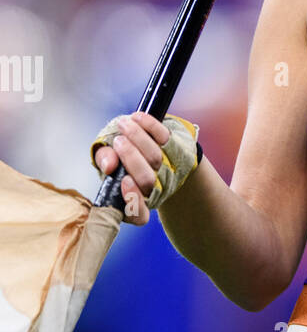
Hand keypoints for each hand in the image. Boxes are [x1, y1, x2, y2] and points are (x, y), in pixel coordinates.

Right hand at [93, 111, 171, 225]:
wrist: (151, 145)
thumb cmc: (123, 158)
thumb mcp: (107, 161)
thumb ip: (104, 161)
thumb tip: (109, 165)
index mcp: (134, 200)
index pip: (136, 213)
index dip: (132, 199)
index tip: (124, 180)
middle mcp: (152, 190)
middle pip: (146, 179)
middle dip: (130, 157)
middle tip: (118, 141)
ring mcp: (166, 171)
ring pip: (155, 157)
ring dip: (137, 138)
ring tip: (124, 125)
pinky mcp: (176, 150)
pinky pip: (164, 137)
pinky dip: (150, 125)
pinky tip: (137, 117)